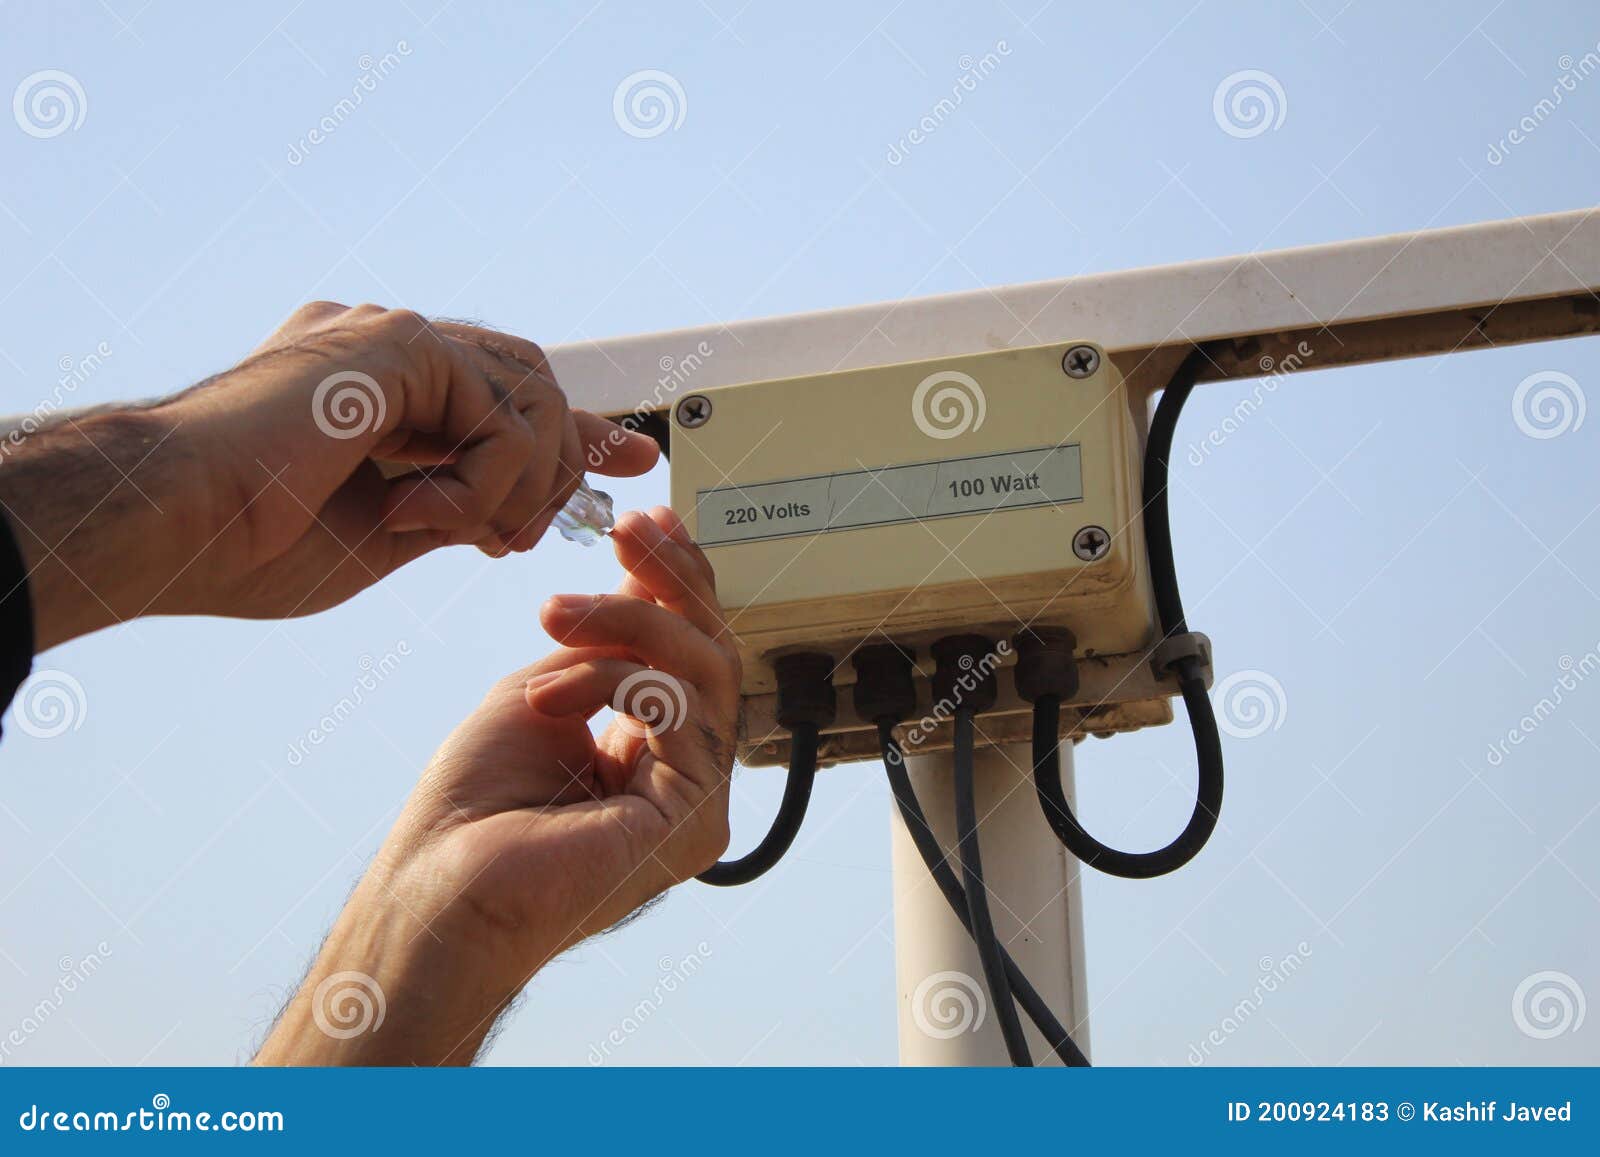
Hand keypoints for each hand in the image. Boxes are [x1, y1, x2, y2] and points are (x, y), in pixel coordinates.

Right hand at [0, 302, 657, 648]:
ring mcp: (393, 338)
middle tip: (514, 536)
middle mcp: (393, 348)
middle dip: (556, 467)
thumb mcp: (388, 528)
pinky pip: (497, 412)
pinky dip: (481, 481)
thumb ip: (459, 502)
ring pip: (530, 398)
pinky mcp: (397, 343)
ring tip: (457, 535)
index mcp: (384, 386)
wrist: (176, 525)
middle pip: (536, 387)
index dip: (577, 428)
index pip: (508, 392)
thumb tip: (518, 512)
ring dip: (515, 486)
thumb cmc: (253, 543)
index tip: (635, 455)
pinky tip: (419, 513)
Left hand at [255, 508, 740, 1064]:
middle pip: (714, 653)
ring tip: (553, 616)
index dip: (679, 580)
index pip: (693, 651)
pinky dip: (614, 682)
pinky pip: (682, 712)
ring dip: (628, 623)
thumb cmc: (472, 805)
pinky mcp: (696, 823)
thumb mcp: (547, 685)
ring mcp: (698, 803)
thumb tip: (650, 565)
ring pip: (705, 671)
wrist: (435, 885)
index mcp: (657, 750)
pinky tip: (552, 696)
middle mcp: (688, 776)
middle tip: (625, 531)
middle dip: (670, 582)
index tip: (646, 519)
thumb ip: (608, 640)